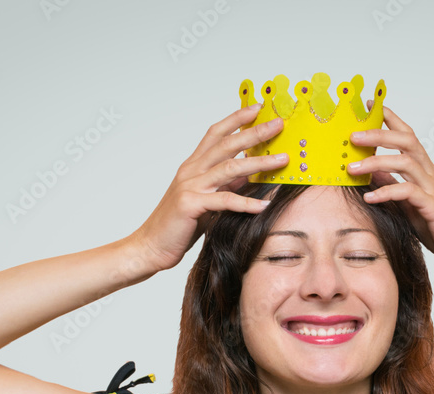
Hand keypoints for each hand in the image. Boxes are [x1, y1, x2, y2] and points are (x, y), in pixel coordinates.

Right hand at [130, 105, 286, 272]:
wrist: (151, 245)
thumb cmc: (179, 224)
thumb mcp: (206, 200)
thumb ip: (224, 185)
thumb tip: (248, 176)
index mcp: (193, 166)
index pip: (215, 134)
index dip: (236, 118)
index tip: (257, 108)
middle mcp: (191, 171)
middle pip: (226, 144)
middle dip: (254, 132)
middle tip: (278, 124)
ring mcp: (190, 186)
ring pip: (229, 168)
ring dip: (259, 162)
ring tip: (282, 160)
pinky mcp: (191, 205)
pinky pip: (224, 200)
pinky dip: (246, 203)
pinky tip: (264, 205)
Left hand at [347, 103, 433, 273]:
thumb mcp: (410, 204)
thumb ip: (393, 186)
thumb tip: (372, 172)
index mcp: (425, 171)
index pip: (408, 136)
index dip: (390, 119)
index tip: (369, 107)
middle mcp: (431, 174)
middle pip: (406, 141)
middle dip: (378, 134)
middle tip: (352, 135)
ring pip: (405, 162)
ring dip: (375, 162)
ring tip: (351, 168)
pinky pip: (408, 192)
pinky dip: (386, 192)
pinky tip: (369, 197)